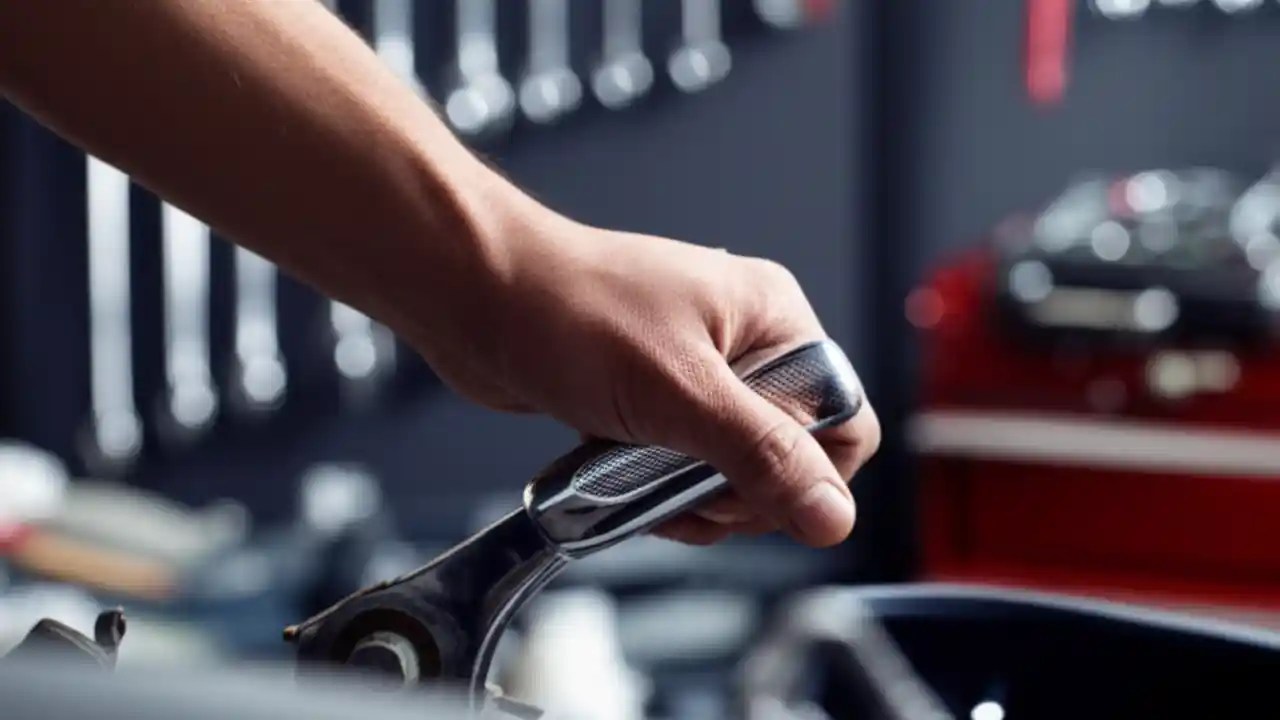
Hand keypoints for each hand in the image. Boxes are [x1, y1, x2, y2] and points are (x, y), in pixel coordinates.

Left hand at [410, 211, 879, 547]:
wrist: (473, 296)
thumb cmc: (568, 313)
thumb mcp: (677, 393)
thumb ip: (760, 457)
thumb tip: (833, 516)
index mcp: (773, 320)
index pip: (840, 421)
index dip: (801, 472)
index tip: (743, 488)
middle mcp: (744, 344)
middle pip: (785, 457)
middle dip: (732, 490)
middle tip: (679, 484)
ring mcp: (696, 373)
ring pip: (729, 470)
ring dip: (685, 494)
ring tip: (635, 476)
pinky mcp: (653, 399)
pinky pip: (681, 466)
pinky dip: (654, 485)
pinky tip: (617, 476)